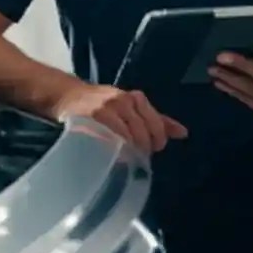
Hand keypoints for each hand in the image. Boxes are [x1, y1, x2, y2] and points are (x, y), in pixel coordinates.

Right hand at [53, 82, 187, 152]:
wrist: (68, 95)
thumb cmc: (104, 104)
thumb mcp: (131, 107)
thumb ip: (157, 120)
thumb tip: (183, 133)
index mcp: (136, 98)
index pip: (156, 124)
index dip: (157, 140)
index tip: (152, 149)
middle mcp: (123, 100)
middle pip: (143, 132)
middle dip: (143, 148)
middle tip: (138, 157)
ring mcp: (107, 108)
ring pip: (127, 136)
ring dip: (129, 150)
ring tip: (127, 157)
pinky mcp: (92, 117)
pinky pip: (110, 136)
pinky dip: (115, 148)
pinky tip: (115, 154)